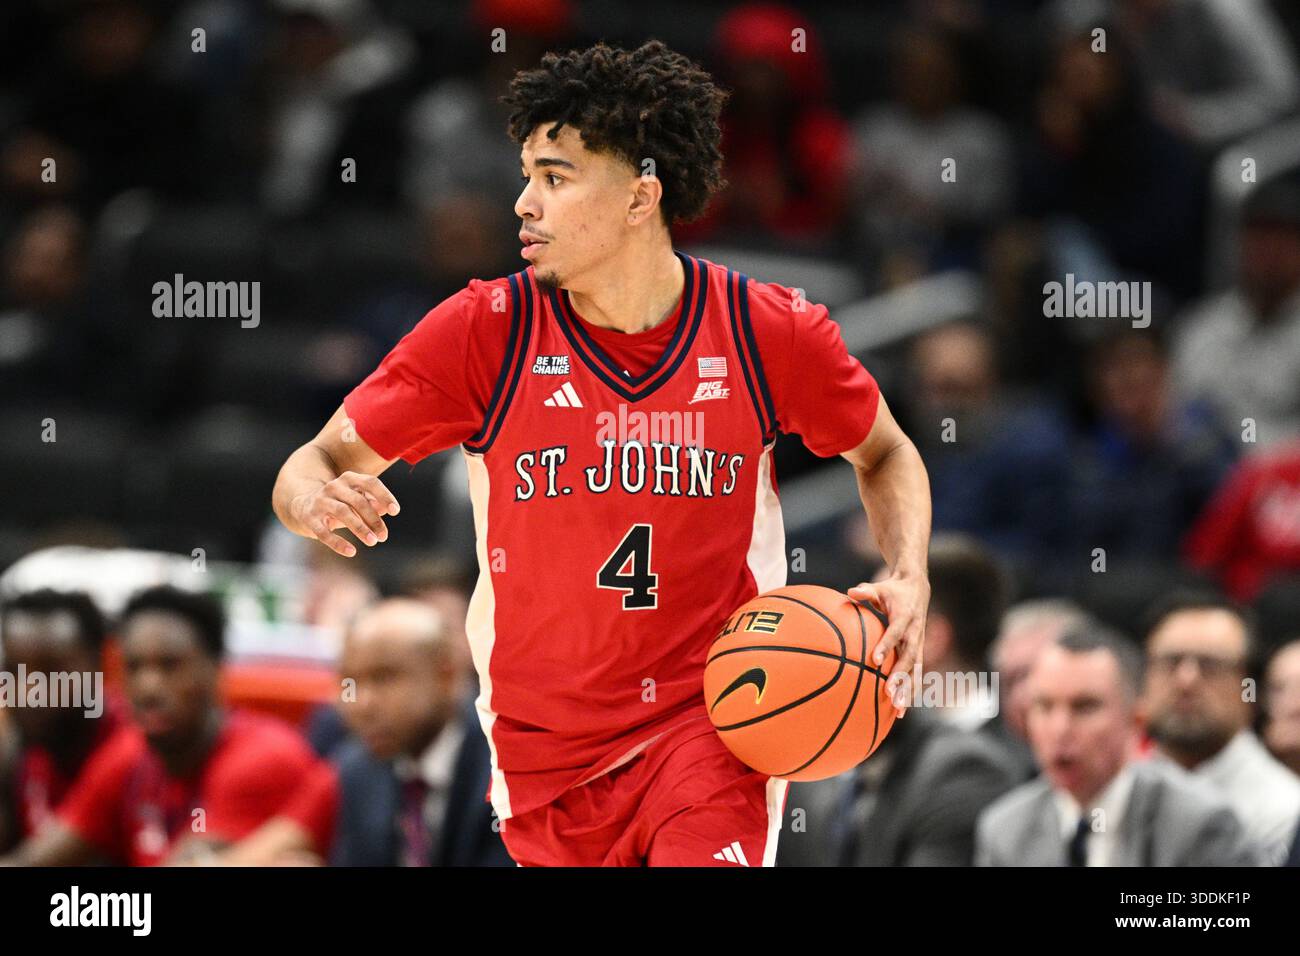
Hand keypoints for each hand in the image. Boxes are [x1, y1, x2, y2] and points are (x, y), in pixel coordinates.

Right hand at [291, 471, 399, 556]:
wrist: (303, 505)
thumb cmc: (339, 503)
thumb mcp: (356, 500)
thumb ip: (372, 502)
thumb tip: (385, 509)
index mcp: (349, 479)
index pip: (370, 482)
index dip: (384, 496)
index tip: (395, 511)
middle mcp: (334, 487)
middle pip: (358, 500)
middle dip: (373, 519)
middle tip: (383, 536)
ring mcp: (320, 501)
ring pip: (343, 512)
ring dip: (360, 528)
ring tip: (373, 542)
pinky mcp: (309, 517)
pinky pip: (323, 532)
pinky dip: (338, 542)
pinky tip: (351, 552)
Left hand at [848, 571, 928, 717]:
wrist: (918, 587)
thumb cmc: (893, 589)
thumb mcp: (880, 587)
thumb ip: (866, 591)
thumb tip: (850, 592)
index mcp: (905, 617)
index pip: (895, 633)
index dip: (887, 646)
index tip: (875, 661)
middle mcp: (915, 633)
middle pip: (910, 657)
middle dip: (900, 676)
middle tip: (889, 693)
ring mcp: (919, 643)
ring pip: (916, 671)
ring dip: (908, 690)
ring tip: (898, 710)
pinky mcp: (919, 651)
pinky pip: (916, 674)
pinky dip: (910, 691)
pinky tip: (900, 710)